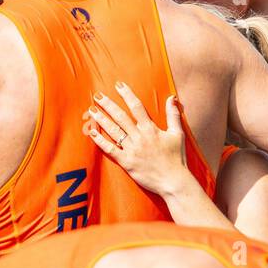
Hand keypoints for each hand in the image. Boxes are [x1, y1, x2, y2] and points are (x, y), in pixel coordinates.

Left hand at [84, 83, 189, 197]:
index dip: (127, 95)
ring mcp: (132, 149)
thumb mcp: (177, 134)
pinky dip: (100, 140)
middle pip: (121, 117)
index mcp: (151, 129)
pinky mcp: (126, 162)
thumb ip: (173, 115)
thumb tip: (172, 97)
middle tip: (97, 95)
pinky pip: (110, 149)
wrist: (174, 182)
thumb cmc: (177, 158)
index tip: (118, 85)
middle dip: (108, 105)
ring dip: (101, 119)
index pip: (137, 107)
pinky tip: (91, 132)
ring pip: (113, 130)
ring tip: (91, 110)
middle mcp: (140, 137)